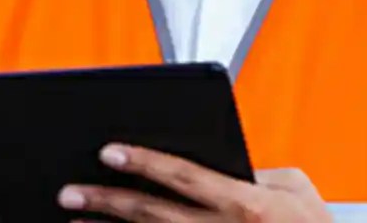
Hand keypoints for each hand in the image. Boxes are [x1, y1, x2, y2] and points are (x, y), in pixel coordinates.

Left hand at [58, 144, 331, 221]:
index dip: (144, 161)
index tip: (109, 150)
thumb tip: (222, 164)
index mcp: (246, 204)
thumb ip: (257, 172)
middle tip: (69, 190)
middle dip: (106, 200)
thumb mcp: (297, 190)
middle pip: (152, 214)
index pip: (183, 175)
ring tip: (74, 218)